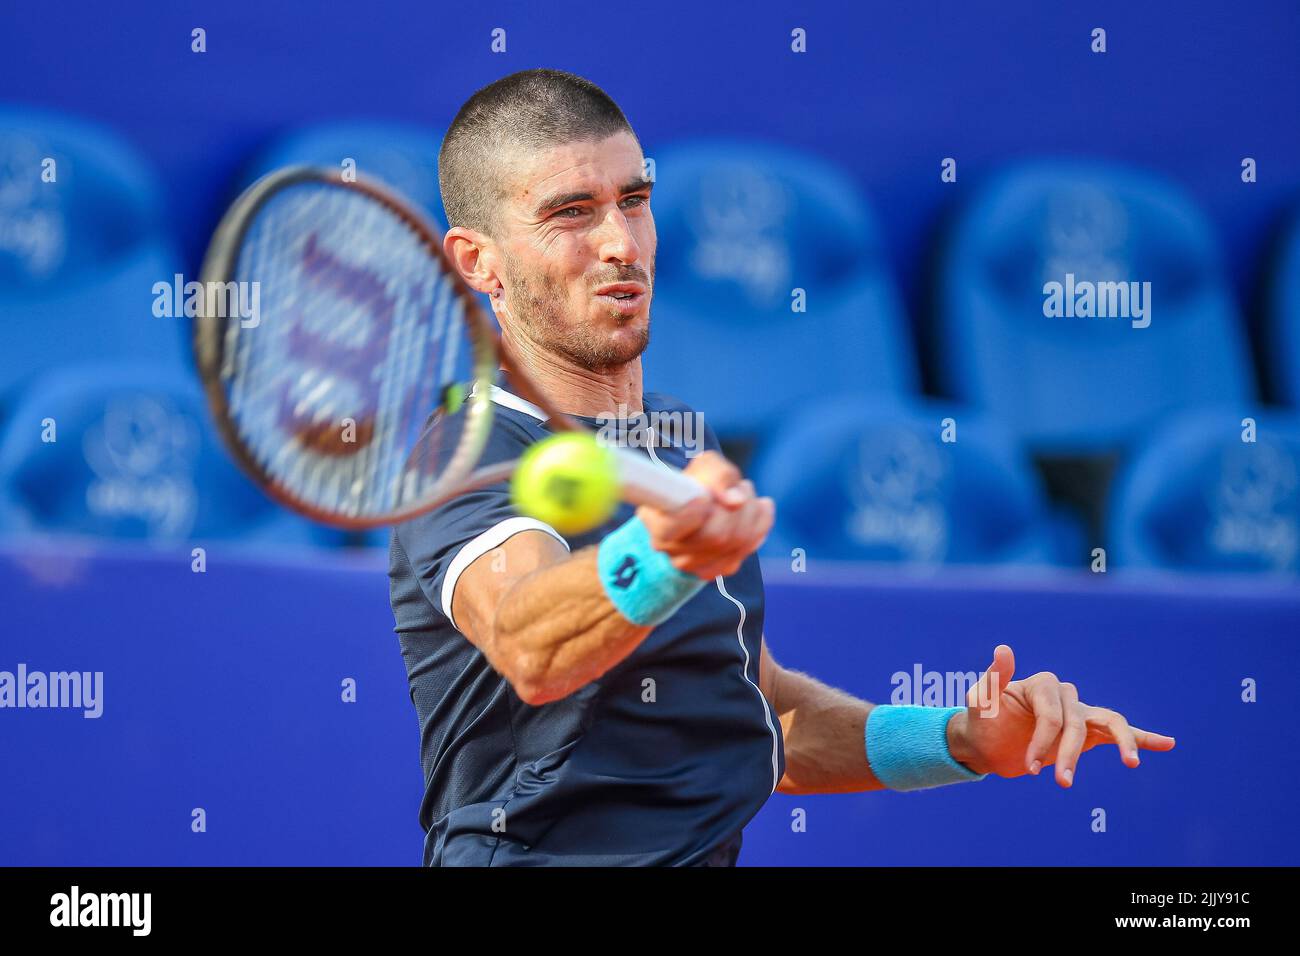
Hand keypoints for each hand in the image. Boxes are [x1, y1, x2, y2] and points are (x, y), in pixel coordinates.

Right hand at [636, 450, 774, 578]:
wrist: (698, 502)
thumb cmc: (697, 482)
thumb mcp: (704, 466)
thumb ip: (718, 474)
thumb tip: (735, 501)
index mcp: (658, 522)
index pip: (673, 527)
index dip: (692, 513)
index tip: (705, 497)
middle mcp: (671, 548)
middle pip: (716, 535)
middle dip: (736, 506)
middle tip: (737, 486)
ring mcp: (694, 564)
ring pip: (738, 541)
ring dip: (750, 511)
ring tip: (744, 494)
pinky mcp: (718, 569)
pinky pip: (749, 547)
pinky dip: (759, 524)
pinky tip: (753, 510)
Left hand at [946, 644, 1175, 786]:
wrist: (988, 743)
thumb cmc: (983, 721)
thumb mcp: (981, 702)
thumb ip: (994, 678)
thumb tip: (1004, 649)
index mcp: (1042, 684)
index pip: (1053, 712)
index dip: (1043, 740)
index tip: (1028, 766)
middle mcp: (1065, 694)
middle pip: (1078, 723)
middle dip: (1069, 754)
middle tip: (1060, 782)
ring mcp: (1080, 713)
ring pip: (1110, 722)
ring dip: (1121, 744)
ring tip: (1131, 763)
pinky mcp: (1088, 733)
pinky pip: (1119, 732)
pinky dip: (1143, 737)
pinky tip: (1168, 743)